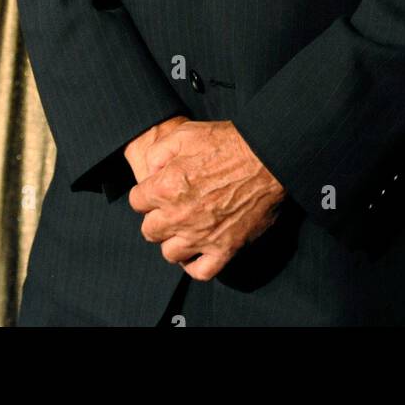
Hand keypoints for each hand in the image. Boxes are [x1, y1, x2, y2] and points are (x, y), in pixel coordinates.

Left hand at [128, 119, 285, 280]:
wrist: (268, 157)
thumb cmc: (228, 142)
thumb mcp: (186, 133)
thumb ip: (159, 151)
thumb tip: (150, 171)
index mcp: (166, 187)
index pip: (136, 202)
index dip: (146, 193)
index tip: (158, 188)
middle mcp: (179, 216)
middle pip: (149, 230)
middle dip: (156, 218)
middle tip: (171, 207)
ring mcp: (202, 236)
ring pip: (170, 253)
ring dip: (173, 241)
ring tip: (184, 228)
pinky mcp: (226, 248)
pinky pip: (201, 272)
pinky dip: (195, 266)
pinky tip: (197, 252)